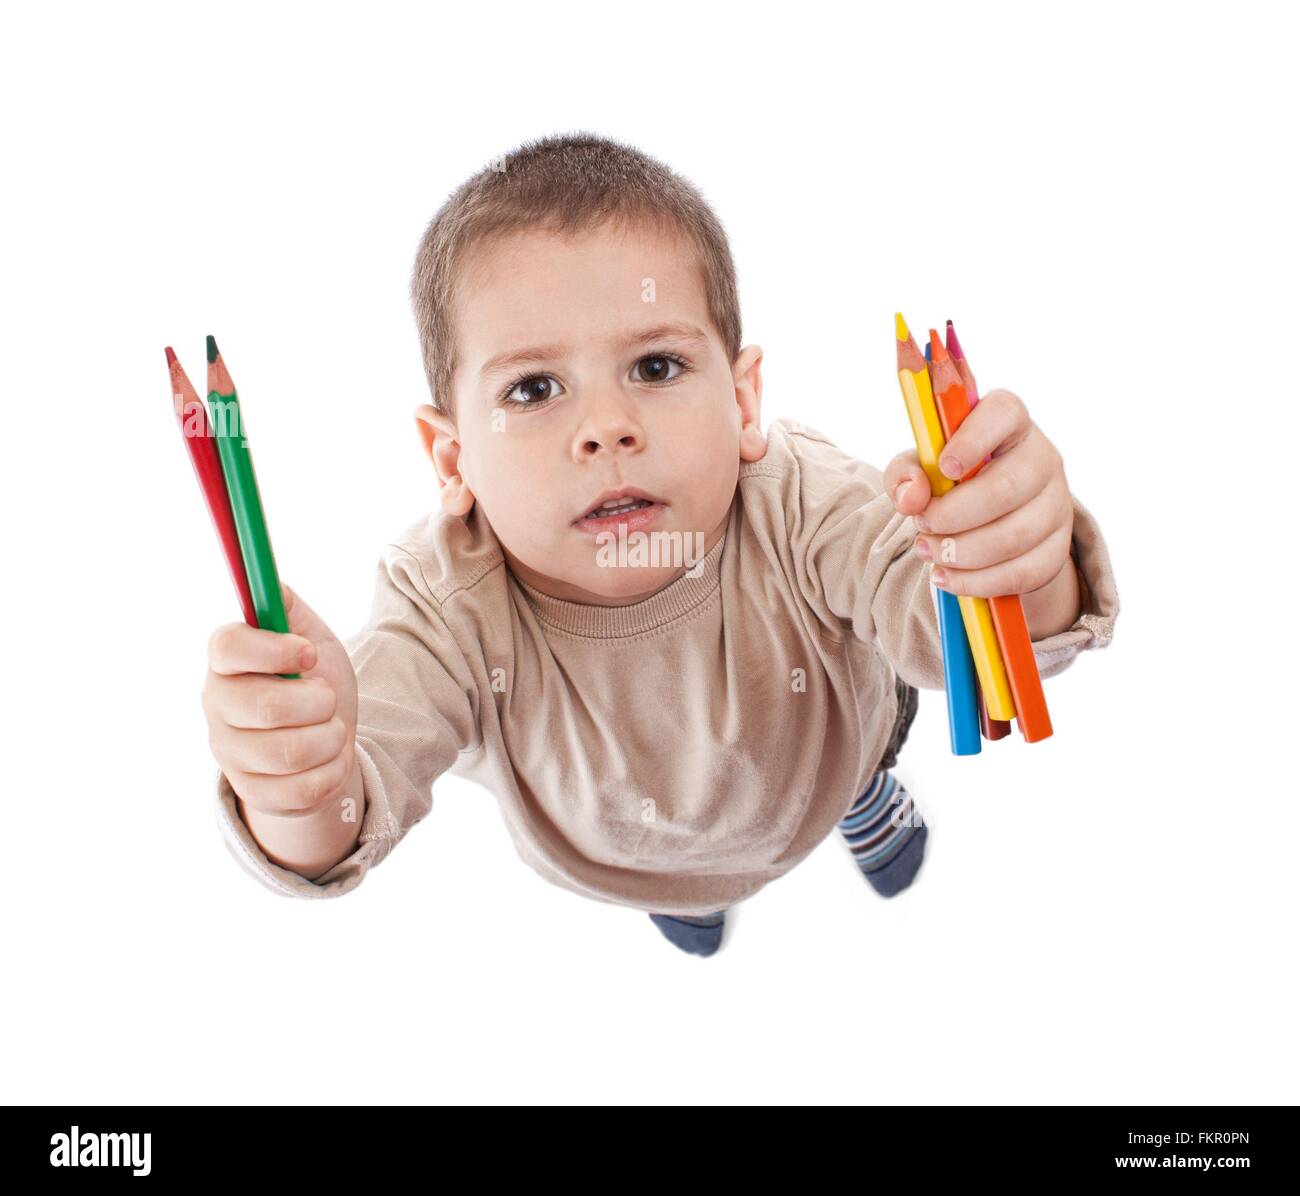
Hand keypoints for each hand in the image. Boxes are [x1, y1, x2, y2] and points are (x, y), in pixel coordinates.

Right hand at [202, 583, 359, 816]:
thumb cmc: (315, 681)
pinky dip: (332, 770)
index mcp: (226, 661)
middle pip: (264, 707)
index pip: (227, 647)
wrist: (329, 741)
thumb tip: (268, 579)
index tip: (309, 654)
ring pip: (288, 752)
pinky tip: (329, 759)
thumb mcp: (312, 636)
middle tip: (326, 698)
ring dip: (329, 737)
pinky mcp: (254, 793)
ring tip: (331, 728)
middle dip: (317, 702)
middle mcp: (217, 705)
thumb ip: (288, 608)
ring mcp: (230, 753)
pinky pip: (302, 789)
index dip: (273, 650)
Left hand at [884, 390, 1080, 634]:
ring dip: (962, 553)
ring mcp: (1057, 504)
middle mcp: (1042, 458)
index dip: (973, 440)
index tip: (943, 466)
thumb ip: (906, 474)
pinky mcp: (1057, 547)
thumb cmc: (950, 480)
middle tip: (922, 527)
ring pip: (1015, 537)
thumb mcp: (920, 468)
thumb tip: (911, 498)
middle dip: (954, 516)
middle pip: (1007, 488)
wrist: (987, 520)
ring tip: (928, 552)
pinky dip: (978, 582)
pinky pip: (1023, 572)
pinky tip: (947, 577)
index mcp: (1009, 422)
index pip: (1003, 413)